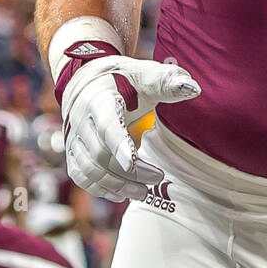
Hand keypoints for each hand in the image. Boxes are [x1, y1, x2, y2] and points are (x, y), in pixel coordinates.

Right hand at [59, 54, 199, 200]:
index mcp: (98, 98)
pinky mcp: (72, 151)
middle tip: (158, 177)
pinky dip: (100, 188)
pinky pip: (80, 175)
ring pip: (89, 169)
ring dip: (116, 184)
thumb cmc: (124, 79)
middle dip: (129, 171)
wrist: (89, 80)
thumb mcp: (145, 75)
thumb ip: (167, 81)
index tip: (132, 162)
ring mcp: (73, 137)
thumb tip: (193, 89)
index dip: (118, 144)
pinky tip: (122, 193)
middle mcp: (80, 119)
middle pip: (99, 154)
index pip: (106, 124)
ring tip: (144, 192)